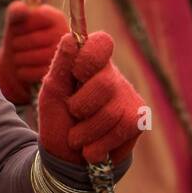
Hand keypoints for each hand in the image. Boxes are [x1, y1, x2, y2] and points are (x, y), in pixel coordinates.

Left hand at [0, 1, 69, 103]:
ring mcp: (65, 57)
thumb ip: (15, 11)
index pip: (31, 20)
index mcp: (56, 17)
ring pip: (30, 57)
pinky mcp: (57, 76)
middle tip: (18, 45)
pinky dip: (21, 71)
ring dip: (18, 58)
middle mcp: (65, 35)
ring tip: (21, 55)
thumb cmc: (19, 36)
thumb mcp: (15, 21)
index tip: (19, 28)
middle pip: (31, 40)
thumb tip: (22, 8)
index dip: (18, 27)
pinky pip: (30, 73)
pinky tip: (25, 67)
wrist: (20, 59)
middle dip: (16, 44)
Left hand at [38, 32, 145, 164]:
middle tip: (72, 114)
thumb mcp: (52, 90)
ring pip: (112, 112)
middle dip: (81, 106)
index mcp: (89, 63)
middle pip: (104, 84)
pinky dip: (100, 143)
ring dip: (87, 131)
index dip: (90, 57)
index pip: (102, 42)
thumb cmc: (58, 116)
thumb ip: (62, 65)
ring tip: (77, 136)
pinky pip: (123, 129)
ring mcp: (129, 97)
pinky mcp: (139, 119)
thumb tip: (70, 38)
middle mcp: (113, 76)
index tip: (77, 74)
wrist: (66, 154)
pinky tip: (91, 147)